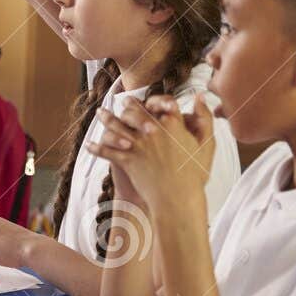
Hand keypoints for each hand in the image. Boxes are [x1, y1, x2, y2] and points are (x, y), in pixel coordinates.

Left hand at [84, 96, 213, 209]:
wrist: (178, 198)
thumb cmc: (194, 174)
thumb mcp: (206, 144)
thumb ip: (204, 118)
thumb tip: (199, 97)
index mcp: (173, 124)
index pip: (162, 102)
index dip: (156, 100)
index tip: (151, 100)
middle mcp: (152, 130)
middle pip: (135, 110)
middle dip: (127, 105)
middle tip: (123, 102)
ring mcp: (137, 144)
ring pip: (116, 125)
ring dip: (106, 118)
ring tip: (100, 113)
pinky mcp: (126, 158)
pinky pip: (106, 150)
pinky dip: (96, 147)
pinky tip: (89, 145)